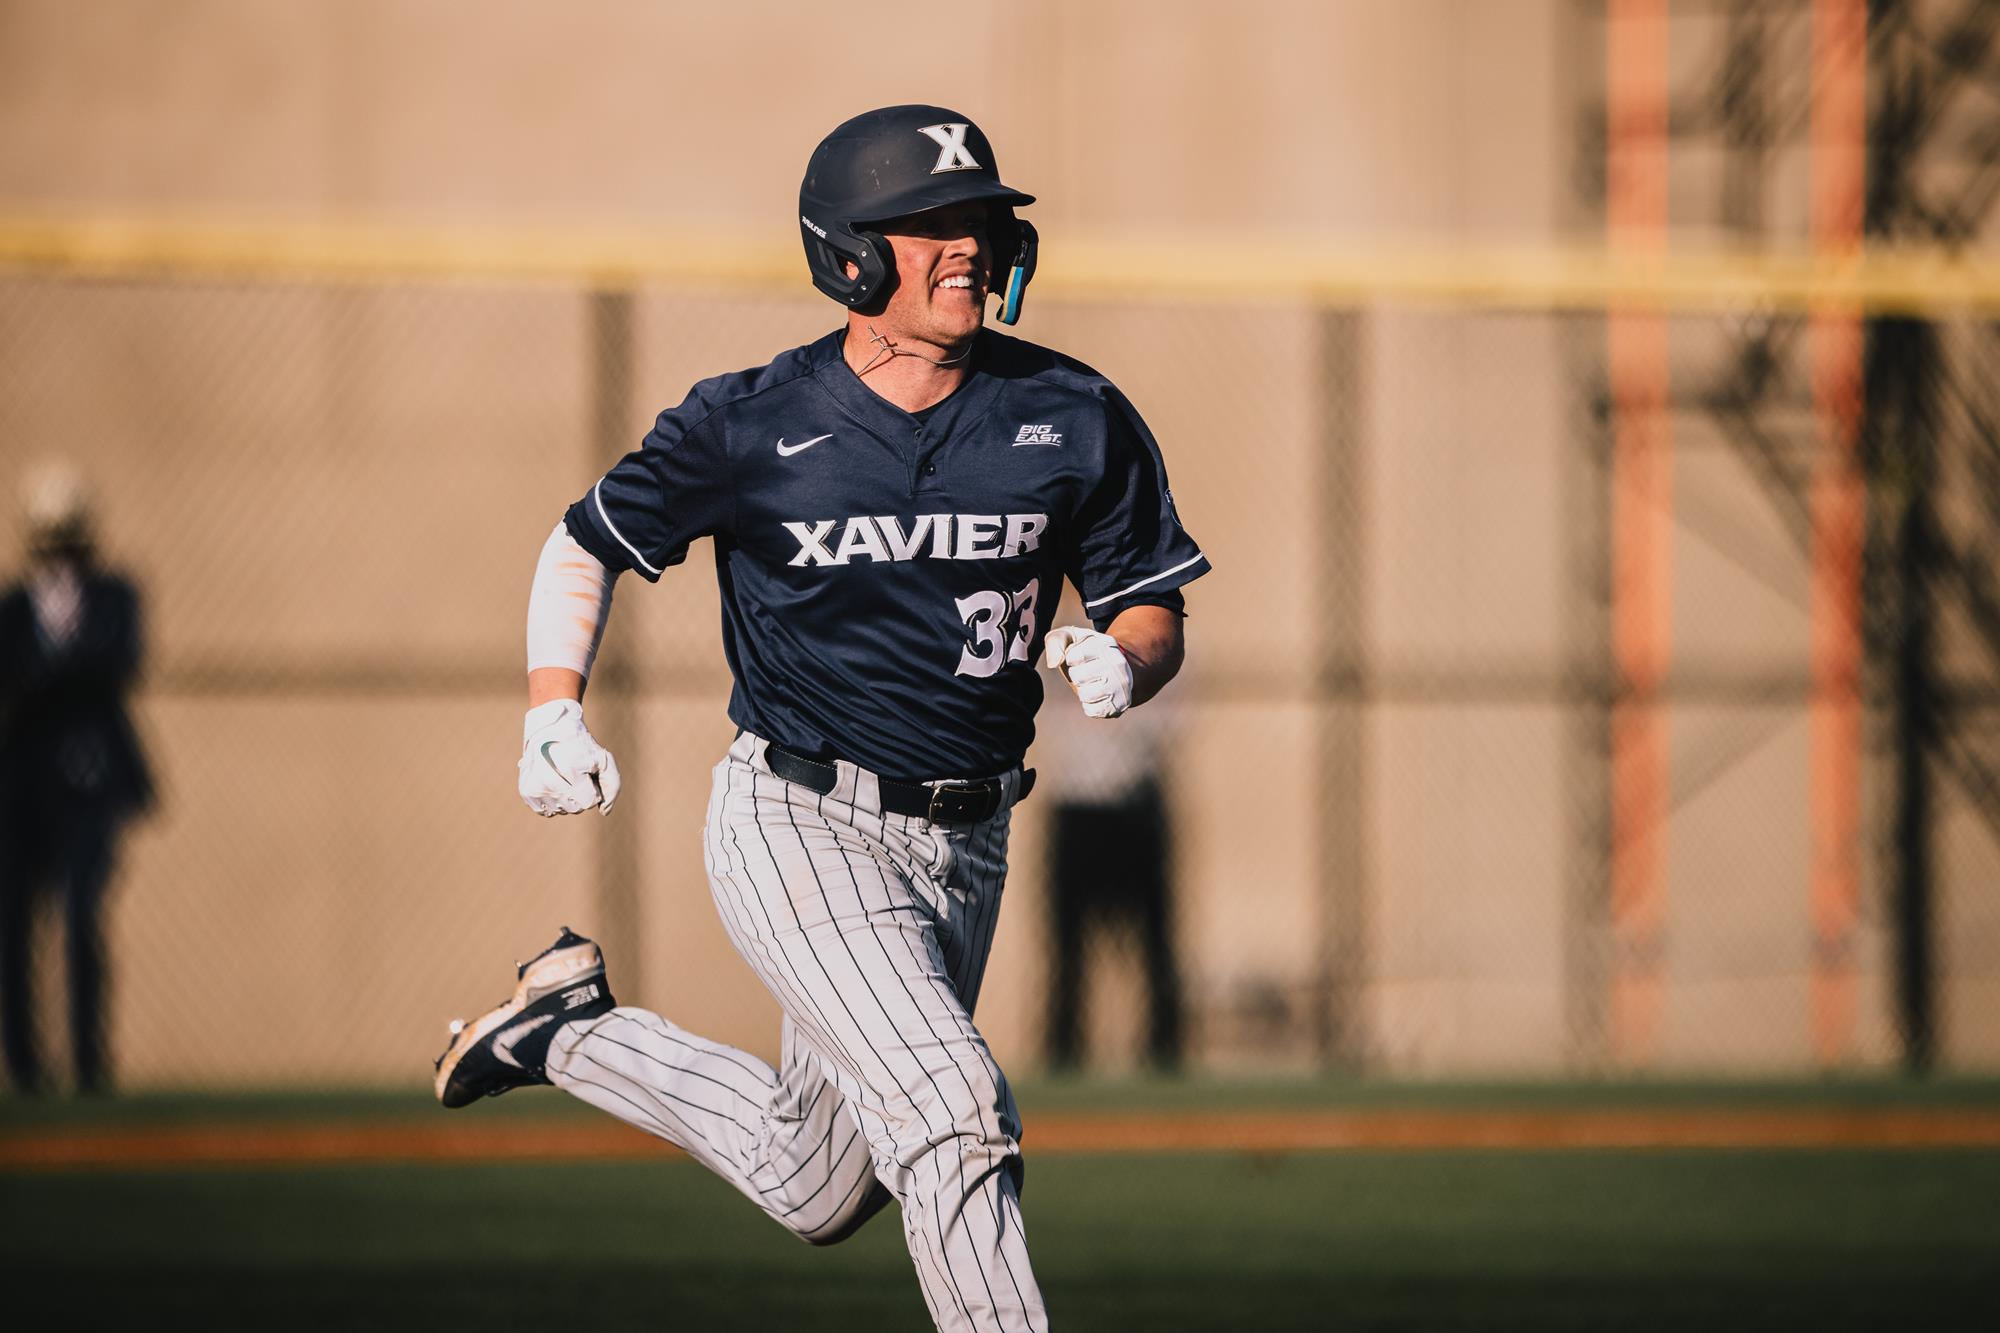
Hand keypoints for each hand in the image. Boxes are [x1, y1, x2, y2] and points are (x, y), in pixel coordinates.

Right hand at [518, 698, 621, 815]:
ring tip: (562, 776)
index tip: (586, 772)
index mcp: (569, 772)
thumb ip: (612, 786)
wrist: (551, 730)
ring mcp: (535, 787)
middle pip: (576, 808)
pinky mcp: (525, 791)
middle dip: (581, 794)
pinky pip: (545, 811)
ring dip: (567, 798)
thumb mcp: (604, 759)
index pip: (590, 802)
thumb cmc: (581, 745)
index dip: (593, 787)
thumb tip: (604, 812)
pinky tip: (553, 784)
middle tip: (574, 773)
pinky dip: (552, 801)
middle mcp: (548, 782)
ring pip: (561, 810)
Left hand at [1042, 626, 1132, 718]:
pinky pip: (1092, 710)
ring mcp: (1121, 684)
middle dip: (1076, 676)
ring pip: (1086, 695)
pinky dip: (1090, 705)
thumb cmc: (1088, 653)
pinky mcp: (1121, 703)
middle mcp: (1116, 664)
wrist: (1119, 670)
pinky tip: (1098, 695)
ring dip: (1083, 691)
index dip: (1070, 659)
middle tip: (1086, 671)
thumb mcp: (1072, 637)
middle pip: (1078, 677)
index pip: (1072, 657)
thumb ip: (1056, 641)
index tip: (1079, 657)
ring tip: (1092, 683)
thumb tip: (1053, 663)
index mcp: (1104, 644)